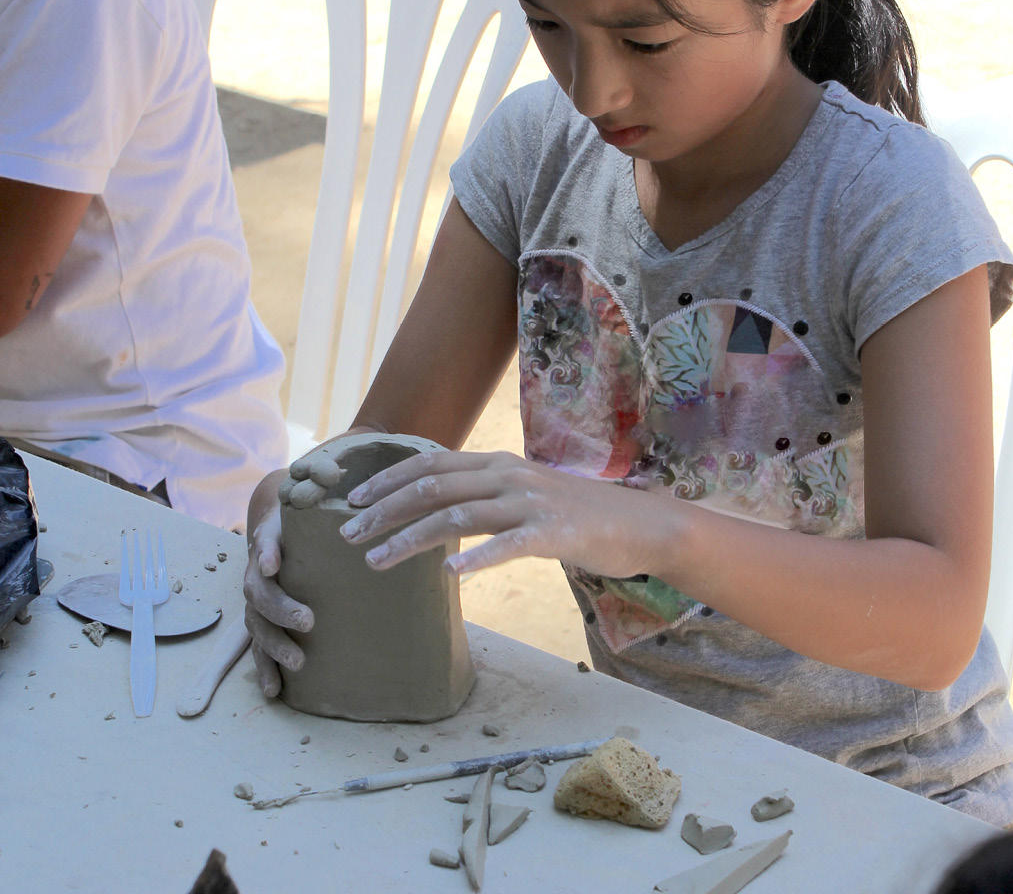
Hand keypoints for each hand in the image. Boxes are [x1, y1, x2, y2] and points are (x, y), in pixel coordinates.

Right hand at [242, 485, 313, 697]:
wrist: (280, 528)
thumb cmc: (302, 515)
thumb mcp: (307, 493)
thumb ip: (319, 477)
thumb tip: (333, 468)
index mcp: (269, 541)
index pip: (262, 546)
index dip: (266, 554)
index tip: (274, 564)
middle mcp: (258, 573)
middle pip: (259, 594)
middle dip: (280, 610)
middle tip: (308, 621)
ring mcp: (258, 602)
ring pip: (257, 627)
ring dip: (273, 646)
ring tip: (297, 662)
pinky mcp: (266, 623)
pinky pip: (259, 651)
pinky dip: (265, 670)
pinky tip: (275, 692)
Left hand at [339, 450, 677, 579]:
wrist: (642, 523)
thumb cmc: (579, 515)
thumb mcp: (527, 494)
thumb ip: (488, 496)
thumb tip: (440, 512)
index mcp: (500, 464)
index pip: (432, 463)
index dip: (389, 479)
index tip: (354, 500)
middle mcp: (509, 476)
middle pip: (434, 486)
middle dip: (385, 510)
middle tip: (347, 534)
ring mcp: (531, 502)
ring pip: (458, 515)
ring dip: (411, 538)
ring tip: (375, 560)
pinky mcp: (553, 533)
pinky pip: (507, 545)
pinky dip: (475, 557)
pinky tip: (448, 572)